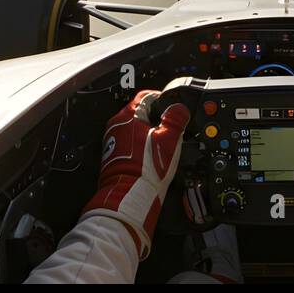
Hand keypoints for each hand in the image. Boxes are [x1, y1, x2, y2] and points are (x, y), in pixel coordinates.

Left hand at [81, 90, 189, 258]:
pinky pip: (130, 143)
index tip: (173, 108)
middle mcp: (116, 126)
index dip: (163, 99)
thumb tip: (180, 108)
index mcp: (128, 116)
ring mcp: (113, 141)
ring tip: (163, 144)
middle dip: (157, 118)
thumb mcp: (170, 139)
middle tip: (172, 128)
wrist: (129, 195)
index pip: (147, 96)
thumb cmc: (146, 168)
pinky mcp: (113, 155)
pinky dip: (141, 146)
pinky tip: (152, 156)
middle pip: (140, 113)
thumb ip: (176, 118)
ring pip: (135, 128)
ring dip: (149, 133)